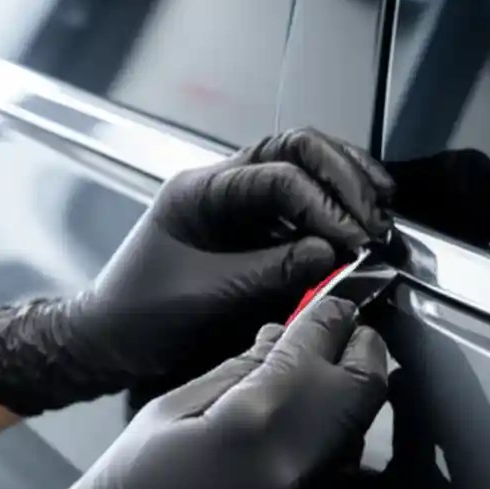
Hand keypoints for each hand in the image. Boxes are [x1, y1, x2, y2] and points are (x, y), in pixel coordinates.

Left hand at [0, 128, 394, 414]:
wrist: (110, 339)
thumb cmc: (139, 314)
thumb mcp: (207, 296)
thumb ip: (270, 271)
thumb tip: (331, 256)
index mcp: (199, 190)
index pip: (276, 174)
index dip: (322, 203)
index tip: (352, 238)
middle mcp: (221, 185)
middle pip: (296, 149)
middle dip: (344, 177)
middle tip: (376, 216)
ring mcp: (239, 204)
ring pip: (304, 167)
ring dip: (346, 185)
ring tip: (379, 214)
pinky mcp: (252, 229)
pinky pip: (301, 206)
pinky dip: (335, 212)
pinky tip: (357, 229)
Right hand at [0, 298, 388, 488]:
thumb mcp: (167, 412)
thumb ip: (237, 371)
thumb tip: (282, 339)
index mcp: (257, 425)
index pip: (323, 347)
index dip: (332, 315)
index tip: (333, 304)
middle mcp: (303, 475)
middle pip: (366, 392)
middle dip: (359, 355)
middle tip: (341, 339)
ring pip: (354, 446)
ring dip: (337, 415)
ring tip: (297, 407)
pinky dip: (321, 470)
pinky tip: (278, 469)